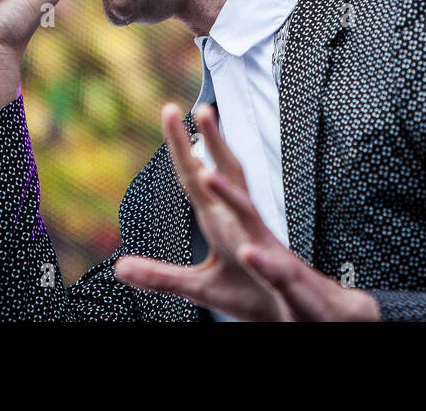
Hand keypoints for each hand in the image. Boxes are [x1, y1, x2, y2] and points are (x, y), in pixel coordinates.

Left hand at [113, 103, 381, 320]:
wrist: (304, 314)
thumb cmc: (256, 293)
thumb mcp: (202, 287)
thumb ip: (161, 276)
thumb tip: (120, 268)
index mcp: (224, 223)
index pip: (198, 180)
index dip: (184, 148)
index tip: (170, 112)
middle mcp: (244, 227)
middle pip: (230, 178)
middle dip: (217, 145)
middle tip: (203, 110)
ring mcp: (266, 250)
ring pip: (250, 216)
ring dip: (230, 195)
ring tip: (208, 175)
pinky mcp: (283, 280)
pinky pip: (274, 268)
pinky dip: (262, 261)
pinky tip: (249, 254)